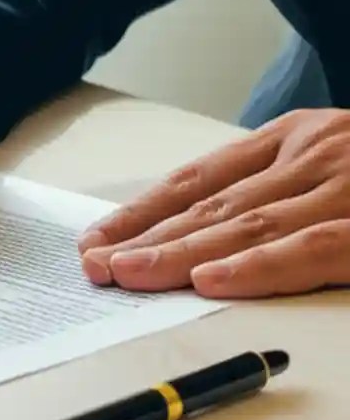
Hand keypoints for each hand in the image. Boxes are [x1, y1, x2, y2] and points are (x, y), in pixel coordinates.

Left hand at [78, 109, 349, 297]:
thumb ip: (274, 189)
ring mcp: (346, 189)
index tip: (94, 240)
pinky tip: (210, 281)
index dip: (140, 212)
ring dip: (181, 254)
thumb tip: (194, 232)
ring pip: (248, 226)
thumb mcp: (334, 162)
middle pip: (211, 205)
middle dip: (145, 239)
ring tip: (127, 275)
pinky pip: (312, 248)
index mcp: (294, 138)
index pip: (198, 178)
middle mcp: (313, 156)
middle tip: (94, 265)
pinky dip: (257, 266)